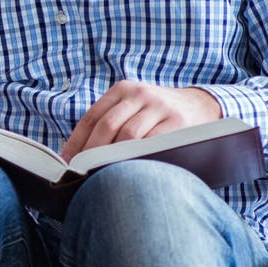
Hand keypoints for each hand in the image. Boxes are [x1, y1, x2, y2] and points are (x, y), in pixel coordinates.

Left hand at [61, 81, 221, 160]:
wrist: (201, 105)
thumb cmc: (156, 114)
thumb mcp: (133, 107)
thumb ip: (110, 123)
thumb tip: (74, 157)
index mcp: (123, 89)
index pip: (92, 117)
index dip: (77, 142)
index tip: (66, 164)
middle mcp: (140, 93)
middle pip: (107, 126)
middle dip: (91, 154)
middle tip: (80, 175)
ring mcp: (159, 106)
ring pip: (128, 136)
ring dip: (112, 159)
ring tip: (100, 177)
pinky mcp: (178, 122)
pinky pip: (153, 143)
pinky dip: (138, 159)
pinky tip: (129, 172)